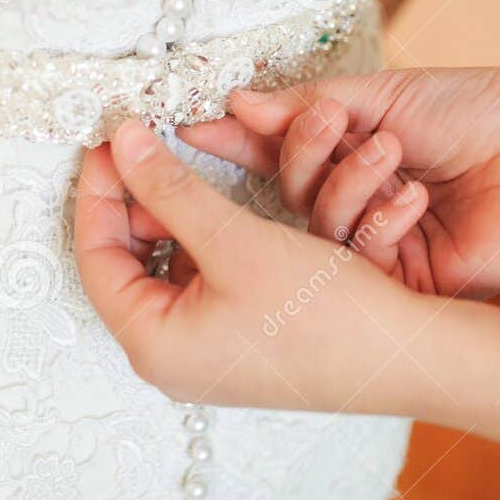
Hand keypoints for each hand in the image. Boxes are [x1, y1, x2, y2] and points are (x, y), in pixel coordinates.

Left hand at [75, 119, 421, 414]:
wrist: (406, 358)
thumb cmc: (324, 313)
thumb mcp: (236, 240)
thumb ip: (171, 189)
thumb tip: (122, 144)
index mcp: (152, 344)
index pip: (94, 256)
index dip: (99, 191)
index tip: (112, 141)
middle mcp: (170, 359)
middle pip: (125, 264)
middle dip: (135, 202)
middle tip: (146, 147)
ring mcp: (206, 355)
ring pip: (166, 270)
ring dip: (173, 217)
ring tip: (184, 170)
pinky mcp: (239, 343)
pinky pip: (203, 282)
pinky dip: (206, 240)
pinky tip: (224, 207)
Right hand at [180, 65, 499, 298]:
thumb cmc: (476, 110)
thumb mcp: (382, 96)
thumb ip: (304, 106)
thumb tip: (238, 104)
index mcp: (349, 152)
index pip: (276, 152)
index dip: (235, 142)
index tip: (189, 129)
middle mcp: (358, 201)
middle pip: (291, 193)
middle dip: (301, 156)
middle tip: (319, 124)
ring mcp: (379, 244)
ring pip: (320, 229)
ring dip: (349, 183)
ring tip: (391, 150)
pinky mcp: (406, 281)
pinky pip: (361, 260)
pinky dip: (383, 222)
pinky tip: (416, 196)